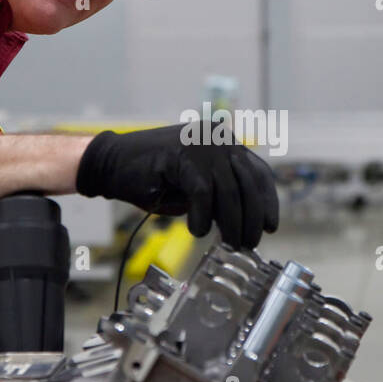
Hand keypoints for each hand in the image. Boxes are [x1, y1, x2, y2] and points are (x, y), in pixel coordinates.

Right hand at [75, 125, 278, 248]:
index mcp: (225, 141)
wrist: (111, 164)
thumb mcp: (197, 188)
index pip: (258, 173)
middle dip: (251, 219)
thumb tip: (246, 223)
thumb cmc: (154, 179)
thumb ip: (221, 196)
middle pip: (248, 184)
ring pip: (228, 191)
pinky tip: (197, 231)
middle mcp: (218, 137)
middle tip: (247, 243)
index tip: (270, 226)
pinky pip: (202, 192)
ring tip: (228, 244)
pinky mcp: (180, 154)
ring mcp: (200, 143)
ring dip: (230, 223)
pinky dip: (202, 216)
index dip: (268, 201)